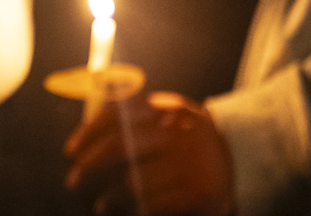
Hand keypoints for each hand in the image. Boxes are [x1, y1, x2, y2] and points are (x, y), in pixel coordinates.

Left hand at [65, 91, 234, 215]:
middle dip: (90, 165)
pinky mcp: (194, 192)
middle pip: (119, 146)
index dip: (89, 131)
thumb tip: (94, 106)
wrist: (239, 163)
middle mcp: (176, 132)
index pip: (119, 114)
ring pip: (131, 180)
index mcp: (167, 110)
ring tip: (102, 204)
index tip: (71, 149)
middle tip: (74, 180)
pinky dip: (133, 208)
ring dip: (109, 196)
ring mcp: (187, 163)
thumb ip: (136, 111)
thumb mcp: (170, 116)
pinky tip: (128, 209)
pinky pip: (150, 203)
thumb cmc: (191, 141)